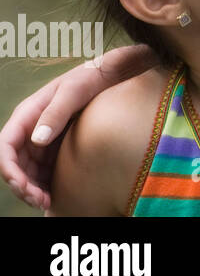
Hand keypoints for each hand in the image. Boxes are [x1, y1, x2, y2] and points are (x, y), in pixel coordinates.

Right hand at [1, 46, 155, 209]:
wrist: (113, 73)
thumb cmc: (91, 77)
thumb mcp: (74, 91)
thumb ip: (55, 113)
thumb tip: (36, 140)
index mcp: (28, 113)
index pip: (6, 146)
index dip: (10, 169)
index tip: (22, 185)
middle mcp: (31, 127)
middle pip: (15, 163)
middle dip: (22, 184)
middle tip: (40, 200)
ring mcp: (43, 137)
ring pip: (28, 169)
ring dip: (32, 188)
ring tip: (47, 202)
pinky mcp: (57, 144)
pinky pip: (44, 168)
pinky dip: (45, 183)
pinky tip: (54, 195)